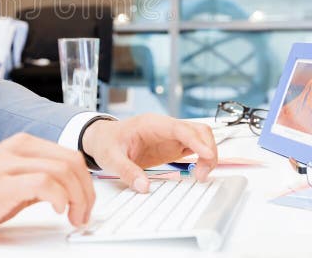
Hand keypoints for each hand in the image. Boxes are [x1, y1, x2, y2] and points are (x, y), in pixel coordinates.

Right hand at [0, 132, 94, 243]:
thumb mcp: (13, 186)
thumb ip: (38, 182)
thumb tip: (69, 191)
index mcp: (20, 146)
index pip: (68, 155)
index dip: (86, 181)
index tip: (87, 203)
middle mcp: (14, 149)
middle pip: (70, 160)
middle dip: (86, 190)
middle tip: (84, 213)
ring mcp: (6, 164)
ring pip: (61, 170)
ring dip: (77, 198)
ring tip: (74, 216)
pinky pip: (42, 182)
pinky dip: (59, 197)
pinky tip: (59, 210)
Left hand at [80, 114, 217, 192]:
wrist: (103, 139)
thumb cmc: (107, 142)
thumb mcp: (111, 158)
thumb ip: (127, 171)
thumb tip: (143, 187)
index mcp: (151, 124)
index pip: (180, 128)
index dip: (196, 141)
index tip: (207, 155)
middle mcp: (165, 127)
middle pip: (198, 131)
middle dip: (207, 150)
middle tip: (201, 174)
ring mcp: (171, 136)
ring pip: (200, 138)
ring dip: (207, 155)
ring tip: (200, 175)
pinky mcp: (173, 146)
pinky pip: (195, 148)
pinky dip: (202, 159)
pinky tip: (198, 172)